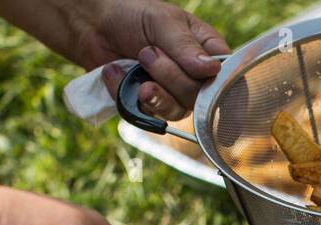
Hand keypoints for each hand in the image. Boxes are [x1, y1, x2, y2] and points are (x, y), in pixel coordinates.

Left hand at [80, 0, 229, 119]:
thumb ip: (186, 47)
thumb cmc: (134, 15)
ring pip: (175, 111)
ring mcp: (172, 95)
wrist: (93, 24)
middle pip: (199, 98)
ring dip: (152, 89)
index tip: (200, 77)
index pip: (227, 79)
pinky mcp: (148, 106)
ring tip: (135, 63)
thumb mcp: (162, 22)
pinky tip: (115, 72)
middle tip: (147, 52)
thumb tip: (212, 70)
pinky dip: (125, 93)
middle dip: (170, 76)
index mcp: (207, 52)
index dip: (217, 85)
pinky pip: (145, 114)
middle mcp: (195, 78)